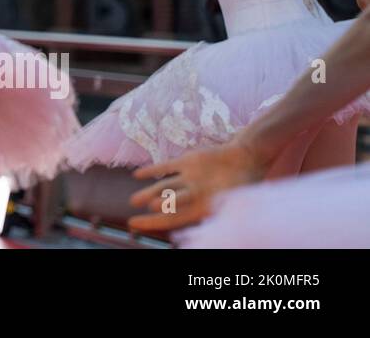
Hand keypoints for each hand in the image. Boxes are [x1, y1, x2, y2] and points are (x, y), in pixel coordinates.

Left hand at [126, 140, 267, 233]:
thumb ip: (216, 211)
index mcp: (203, 207)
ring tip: (134, 201)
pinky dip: (152, 170)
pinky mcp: (188, 162)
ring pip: (164, 188)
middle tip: (133, 222)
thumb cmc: (246, 182)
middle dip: (151, 216)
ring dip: (148, 193)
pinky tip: (137, 175)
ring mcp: (189, 179)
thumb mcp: (233, 202)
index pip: (175, 219)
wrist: (248, 156)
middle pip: (167, 207)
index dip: (155, 223)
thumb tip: (204, 226)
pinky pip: (166, 167)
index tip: (138, 226)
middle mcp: (194, 195)